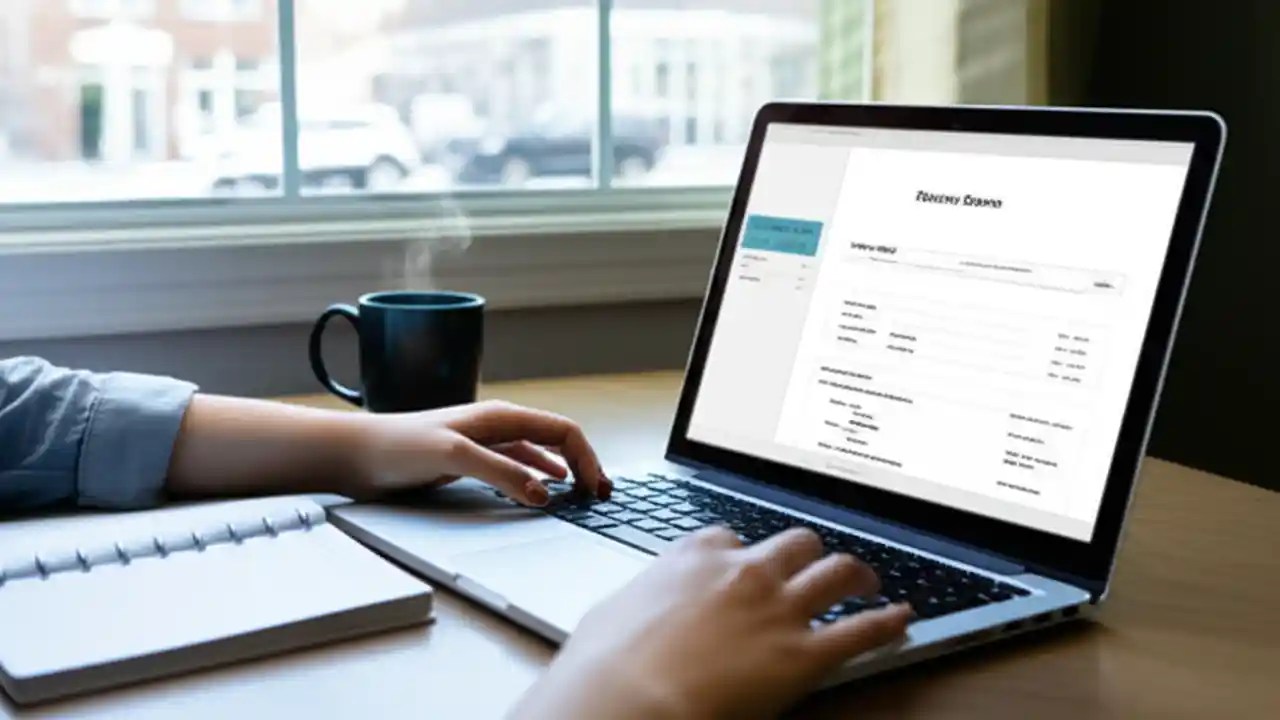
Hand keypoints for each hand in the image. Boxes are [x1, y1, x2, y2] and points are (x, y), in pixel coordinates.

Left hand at [350, 399, 610, 505]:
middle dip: (583, 465)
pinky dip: (537, 480)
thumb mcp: (454, 456)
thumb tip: (543, 493)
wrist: (355, 455)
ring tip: (580, 497)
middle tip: (599, 496)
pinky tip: (541, 494)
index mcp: (501, 416)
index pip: (563, 431)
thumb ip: (501, 472)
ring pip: (539, 455)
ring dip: (564, 473)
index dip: (587, 459)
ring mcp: (485, 444)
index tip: (596, 490)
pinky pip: (518, 468)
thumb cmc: (398, 446)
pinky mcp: (470, 462)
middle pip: (557, 441)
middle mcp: (498, 426)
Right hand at [511, 527, 911, 719]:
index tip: (746, 565)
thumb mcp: (612, 613)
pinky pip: (863, 630)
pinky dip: (888, 622)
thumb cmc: (606, 664)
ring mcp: (778, 609)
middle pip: (796, 544)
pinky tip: (902, 617)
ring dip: (858, 575)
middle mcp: (744, 571)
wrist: (624, 698)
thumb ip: (642, 602)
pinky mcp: (803, 655)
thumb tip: (638, 612)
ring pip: (837, 572)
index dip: (744, 554)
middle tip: (817, 566)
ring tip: (868, 582)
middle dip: (809, 554)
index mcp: (695, 555)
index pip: (732, 539)